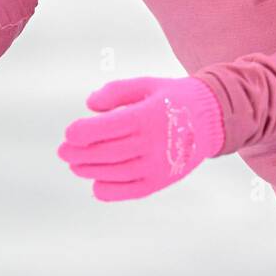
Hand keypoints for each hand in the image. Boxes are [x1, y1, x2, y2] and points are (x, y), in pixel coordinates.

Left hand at [57, 75, 225, 200]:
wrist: (212, 119)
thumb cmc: (173, 97)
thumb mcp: (147, 84)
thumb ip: (117, 91)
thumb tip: (89, 105)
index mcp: (148, 116)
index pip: (108, 127)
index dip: (83, 132)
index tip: (68, 132)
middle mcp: (152, 143)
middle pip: (106, 152)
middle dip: (79, 152)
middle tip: (63, 151)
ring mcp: (157, 165)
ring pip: (114, 173)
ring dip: (89, 170)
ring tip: (75, 165)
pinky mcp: (160, 181)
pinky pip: (128, 191)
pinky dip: (108, 190)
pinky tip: (96, 182)